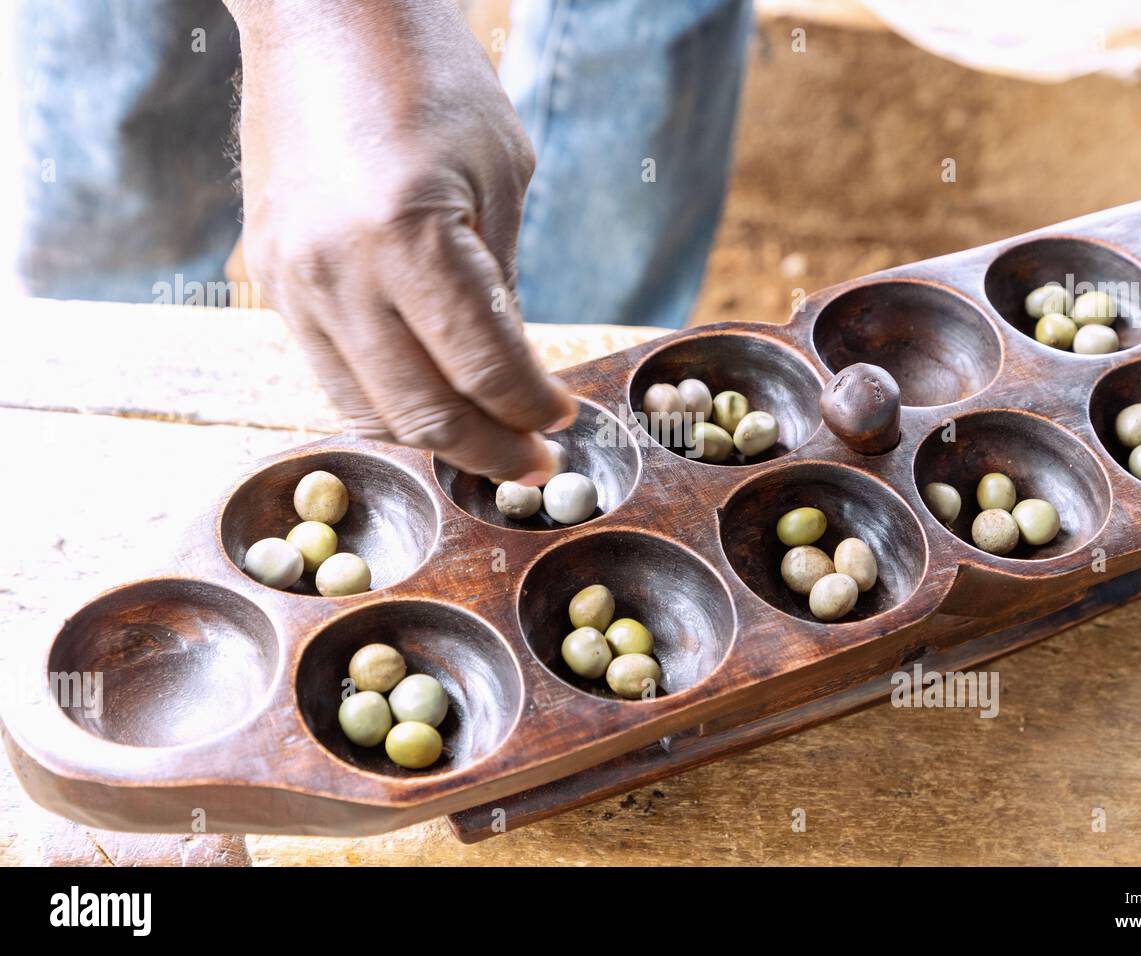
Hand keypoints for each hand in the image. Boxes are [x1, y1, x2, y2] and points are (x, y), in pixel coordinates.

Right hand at [227, 0, 574, 481]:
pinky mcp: (271, 279)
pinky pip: (329, 372)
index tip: (563, 425)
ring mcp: (291, 281)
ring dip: (434, 439)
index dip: (532, 410)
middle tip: (532, 465)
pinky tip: (427, 403)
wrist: (323, 15)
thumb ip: (501, 289)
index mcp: (408, 234)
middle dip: (488, 450)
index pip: (483, 368)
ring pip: (366, 408)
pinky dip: (383, 403)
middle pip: (421, 410)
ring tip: (485, 443)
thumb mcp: (501, 177)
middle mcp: (338, 271)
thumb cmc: (431, 79)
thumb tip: (512, 379)